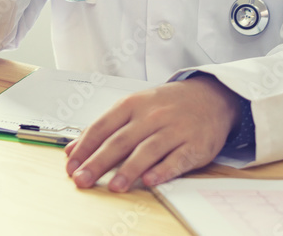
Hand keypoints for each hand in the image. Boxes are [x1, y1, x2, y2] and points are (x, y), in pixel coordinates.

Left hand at [63, 75, 240, 191]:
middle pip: (120, 141)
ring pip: (147, 150)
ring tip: (114, 186)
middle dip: (98, 162)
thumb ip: (104, 127)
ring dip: (129, 170)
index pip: (102, 127)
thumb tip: (74, 149)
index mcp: (132, 104)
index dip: (85, 148)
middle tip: (82, 180)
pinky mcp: (195, 144)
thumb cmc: (167, 104)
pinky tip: (150, 180)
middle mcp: (151, 116)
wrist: (211, 96)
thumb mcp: (133, 106)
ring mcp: (174, 129)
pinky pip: (177, 159)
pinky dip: (163, 170)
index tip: (71, 165)